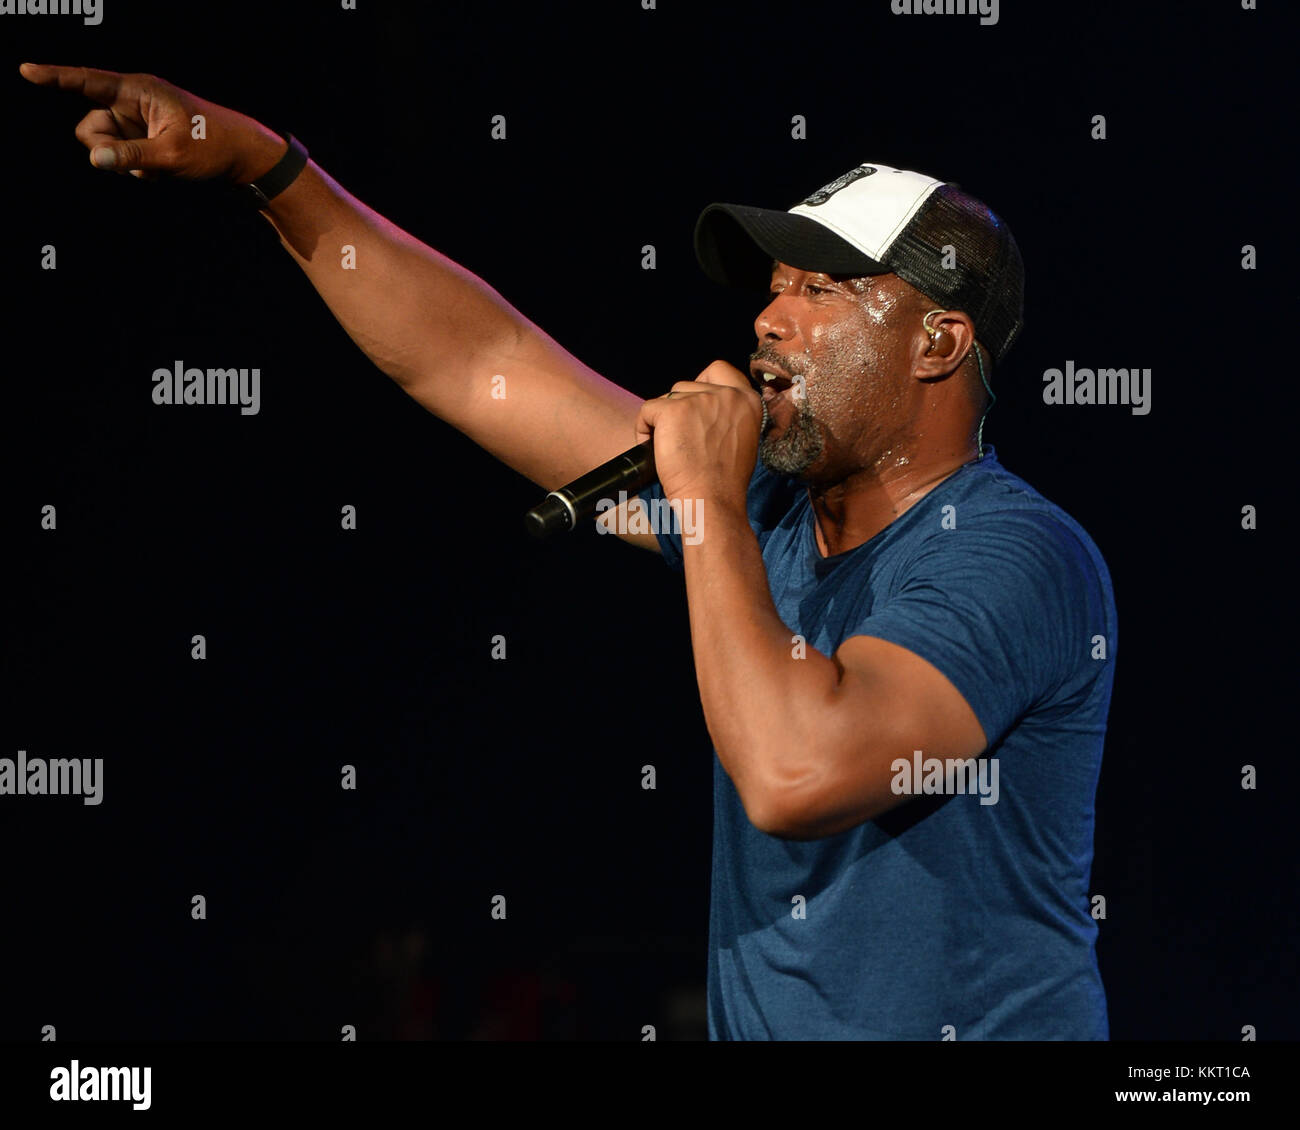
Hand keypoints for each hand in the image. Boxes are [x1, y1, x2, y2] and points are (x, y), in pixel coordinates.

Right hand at [18, 62, 283, 182]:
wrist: (242, 157)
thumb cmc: (212, 147)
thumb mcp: (171, 156)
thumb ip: (130, 156)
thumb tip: (95, 157)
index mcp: (140, 91)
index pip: (88, 82)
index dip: (56, 77)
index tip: (26, 71)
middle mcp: (133, 103)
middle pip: (90, 125)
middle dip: (102, 147)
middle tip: (134, 161)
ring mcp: (137, 122)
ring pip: (104, 145)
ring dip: (122, 162)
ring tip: (155, 167)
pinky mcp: (143, 139)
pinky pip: (122, 156)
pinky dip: (136, 168)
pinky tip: (161, 171)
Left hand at [635, 360, 762, 509]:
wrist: (712, 502)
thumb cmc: (724, 482)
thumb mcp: (741, 439)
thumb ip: (728, 416)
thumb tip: (701, 407)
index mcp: (749, 401)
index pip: (719, 370)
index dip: (701, 383)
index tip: (693, 405)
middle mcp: (728, 394)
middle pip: (688, 385)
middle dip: (678, 409)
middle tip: (681, 440)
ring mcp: (700, 399)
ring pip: (668, 398)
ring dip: (662, 421)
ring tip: (670, 449)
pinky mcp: (673, 409)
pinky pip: (647, 410)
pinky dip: (643, 429)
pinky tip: (653, 449)